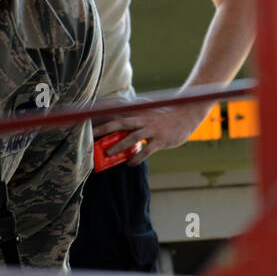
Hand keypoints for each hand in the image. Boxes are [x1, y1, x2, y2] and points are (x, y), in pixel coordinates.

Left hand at [94, 100, 210, 165]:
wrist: (187, 114)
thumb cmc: (166, 116)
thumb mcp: (150, 112)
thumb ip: (136, 117)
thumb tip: (120, 125)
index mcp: (139, 112)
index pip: (118, 111)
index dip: (104, 113)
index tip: (89, 116)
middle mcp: (143, 119)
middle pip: (120, 122)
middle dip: (105, 128)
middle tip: (92, 135)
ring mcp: (152, 129)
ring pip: (131, 137)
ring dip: (118, 145)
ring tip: (108, 154)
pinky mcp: (160, 139)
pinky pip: (146, 150)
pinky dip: (137, 157)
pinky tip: (130, 164)